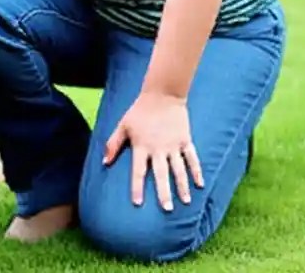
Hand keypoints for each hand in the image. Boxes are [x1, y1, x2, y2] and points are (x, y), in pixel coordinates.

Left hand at [102, 91, 203, 210]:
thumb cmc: (139, 111)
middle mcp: (158, 149)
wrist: (162, 94)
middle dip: (163, 193)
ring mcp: (173, 145)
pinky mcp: (185, 140)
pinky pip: (192, 158)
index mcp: (141, 146)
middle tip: (166, 209)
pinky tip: (200, 184)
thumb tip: (104, 163)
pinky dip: (197, 171)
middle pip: (161, 175)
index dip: (137, 187)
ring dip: (182, 186)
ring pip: (179, 170)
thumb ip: (113, 144)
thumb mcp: (123, 125)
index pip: (138, 171)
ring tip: (185, 202)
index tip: (138, 203)